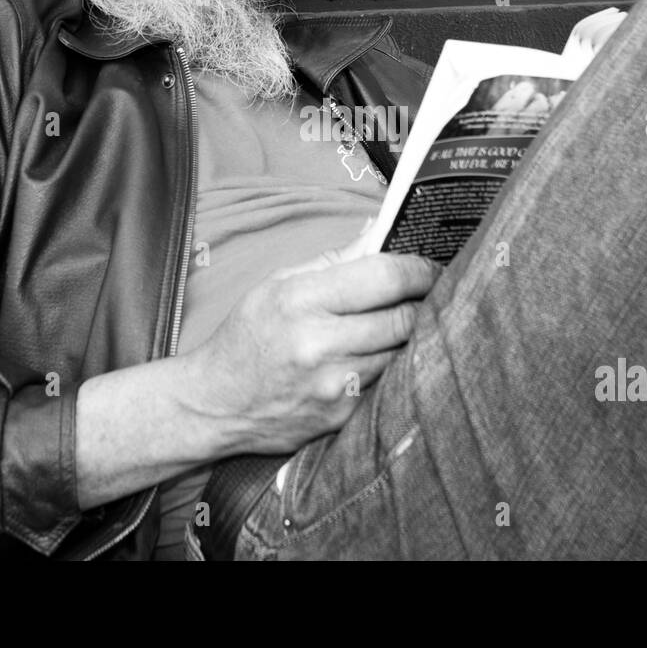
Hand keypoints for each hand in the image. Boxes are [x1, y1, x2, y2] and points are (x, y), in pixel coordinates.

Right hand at [187, 235, 441, 455]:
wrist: (216, 403)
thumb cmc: (248, 336)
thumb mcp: (279, 283)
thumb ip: (336, 259)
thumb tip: (382, 230)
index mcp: (301, 300)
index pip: (386, 277)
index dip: (420, 269)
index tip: (430, 267)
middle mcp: (319, 344)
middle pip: (405, 318)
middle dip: (422, 303)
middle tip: (426, 295)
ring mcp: (334, 386)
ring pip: (402, 352)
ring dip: (408, 338)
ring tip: (398, 325)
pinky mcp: (342, 417)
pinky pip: (388, 384)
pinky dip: (390, 368)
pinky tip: (376, 358)